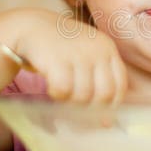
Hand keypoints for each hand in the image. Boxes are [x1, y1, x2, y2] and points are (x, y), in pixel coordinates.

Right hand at [10, 9, 126, 104]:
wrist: (31, 27)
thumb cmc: (61, 49)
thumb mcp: (86, 57)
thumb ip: (99, 83)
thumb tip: (107, 124)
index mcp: (108, 48)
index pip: (120, 86)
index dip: (111, 104)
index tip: (98, 112)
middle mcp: (97, 49)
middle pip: (104, 94)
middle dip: (90, 107)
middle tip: (75, 105)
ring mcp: (78, 54)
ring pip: (83, 96)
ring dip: (70, 102)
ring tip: (61, 92)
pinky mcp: (58, 59)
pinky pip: (63, 91)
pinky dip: (57, 95)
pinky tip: (51, 88)